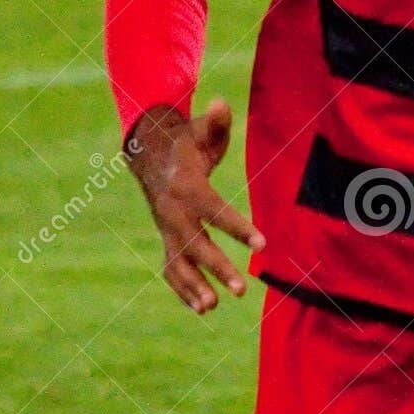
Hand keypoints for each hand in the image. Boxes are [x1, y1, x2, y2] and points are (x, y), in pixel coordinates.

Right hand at [127, 99, 265, 313]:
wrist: (151, 157)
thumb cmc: (186, 143)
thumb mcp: (199, 130)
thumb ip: (214, 122)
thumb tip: (221, 104)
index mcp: (186, 187)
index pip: (214, 210)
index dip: (237, 227)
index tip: (262, 243)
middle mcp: (173, 213)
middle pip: (196, 245)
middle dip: (218, 267)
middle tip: (242, 288)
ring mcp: (166, 230)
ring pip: (178, 263)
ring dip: (194, 287)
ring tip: (213, 307)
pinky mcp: (166, 241)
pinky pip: (172, 270)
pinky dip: (183, 291)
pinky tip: (202, 309)